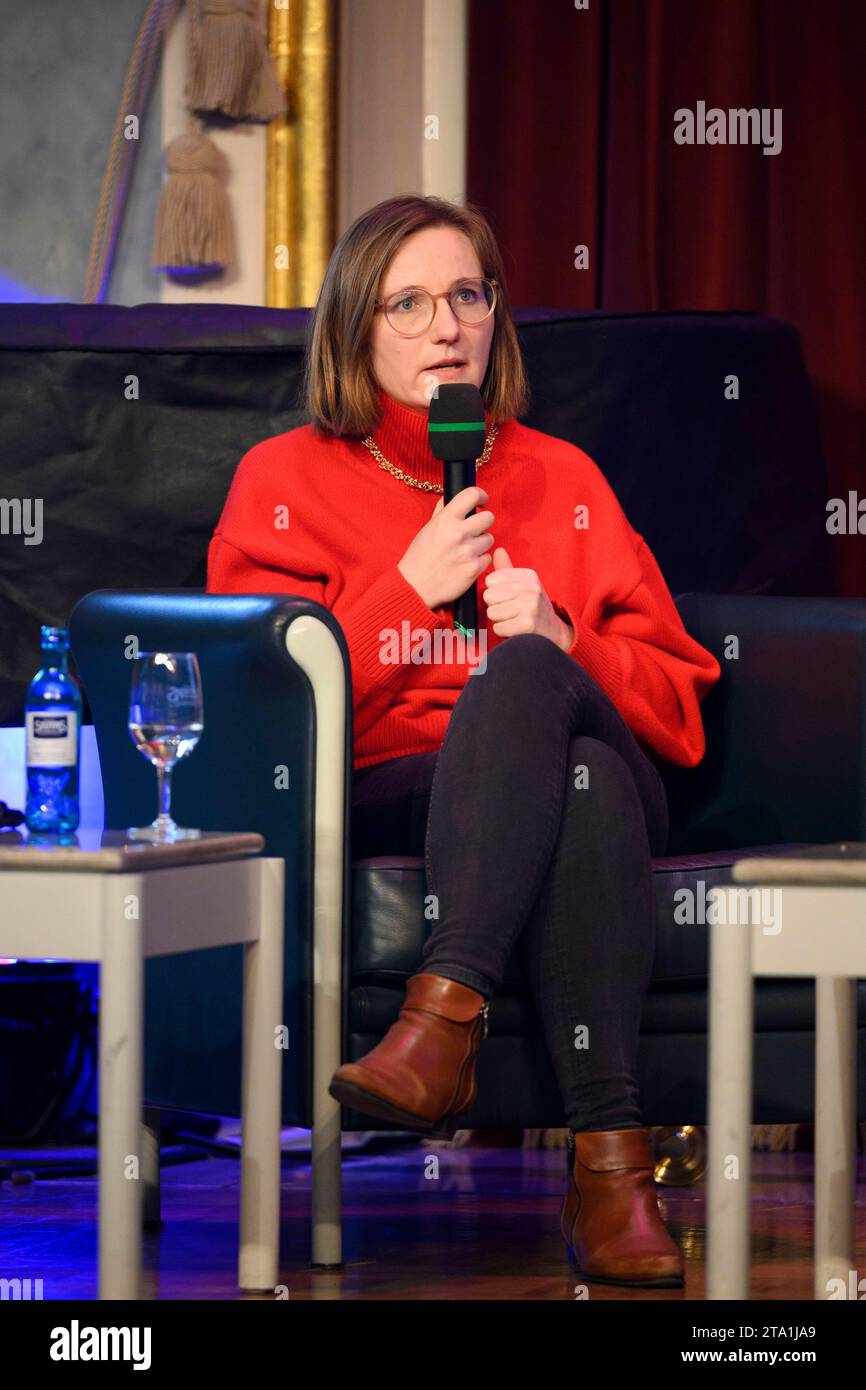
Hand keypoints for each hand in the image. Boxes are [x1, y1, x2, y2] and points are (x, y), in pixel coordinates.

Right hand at [397, 486, 495, 609]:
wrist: (415, 586)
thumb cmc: (419, 557)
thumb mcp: (427, 528)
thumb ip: (442, 511)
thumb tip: (452, 497)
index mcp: (446, 519)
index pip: (472, 494)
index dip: (481, 495)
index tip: (481, 501)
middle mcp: (459, 532)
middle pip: (489, 517)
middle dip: (483, 523)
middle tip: (474, 530)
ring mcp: (468, 551)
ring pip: (489, 538)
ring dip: (481, 544)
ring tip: (465, 551)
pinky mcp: (475, 568)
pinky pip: (487, 558)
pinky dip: (480, 561)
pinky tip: (466, 564)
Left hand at [482, 547, 574, 650]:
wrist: (553, 632)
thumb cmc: (533, 607)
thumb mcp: (524, 585)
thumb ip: (507, 570)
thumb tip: (498, 550)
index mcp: (529, 575)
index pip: (490, 580)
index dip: (495, 592)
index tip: (511, 597)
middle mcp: (531, 588)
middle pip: (488, 596)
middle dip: (496, 606)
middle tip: (512, 610)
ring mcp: (530, 606)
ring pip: (491, 612)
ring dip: (499, 620)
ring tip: (515, 619)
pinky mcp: (527, 624)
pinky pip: (497, 628)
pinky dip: (503, 632)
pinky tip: (516, 629)